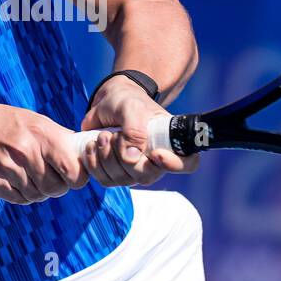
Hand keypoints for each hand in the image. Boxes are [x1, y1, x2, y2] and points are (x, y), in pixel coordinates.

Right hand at [0, 103, 89, 204]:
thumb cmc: (6, 123)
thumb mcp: (34, 121)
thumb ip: (59, 138)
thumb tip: (84, 154)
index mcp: (41, 133)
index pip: (74, 170)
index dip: (76, 177)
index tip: (72, 174)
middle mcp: (26, 151)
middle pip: (57, 188)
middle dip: (57, 186)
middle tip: (51, 177)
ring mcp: (8, 168)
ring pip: (38, 195)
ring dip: (39, 190)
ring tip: (30, 175)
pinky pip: (21, 199)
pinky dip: (23, 194)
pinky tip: (17, 181)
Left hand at [79, 75, 199, 186]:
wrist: (106, 102)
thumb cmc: (127, 101)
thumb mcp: (131, 107)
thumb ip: (134, 130)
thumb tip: (132, 157)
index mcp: (170, 142)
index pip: (187, 163)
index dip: (174, 164)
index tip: (156, 153)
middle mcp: (155, 161)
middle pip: (145, 176)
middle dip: (124, 155)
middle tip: (114, 134)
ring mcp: (135, 170)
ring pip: (121, 179)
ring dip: (106, 156)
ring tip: (103, 135)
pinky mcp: (114, 174)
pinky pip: (104, 179)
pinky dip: (93, 162)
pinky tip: (93, 145)